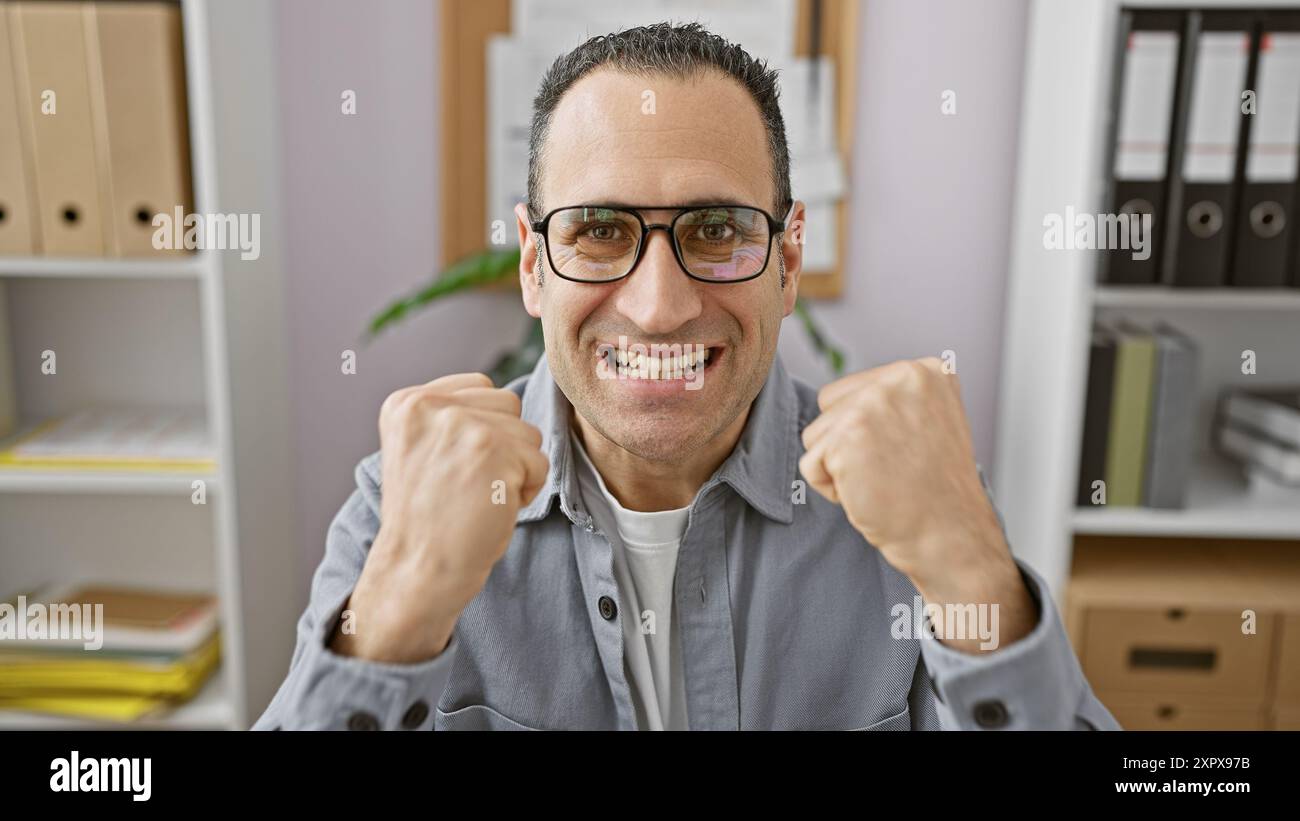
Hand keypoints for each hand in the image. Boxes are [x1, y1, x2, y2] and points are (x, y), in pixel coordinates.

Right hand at [332, 373, 547, 663]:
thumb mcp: (420, 450)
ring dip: (517, 469)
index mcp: (407, 402)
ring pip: (528, 433)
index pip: (480, 387)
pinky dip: (528, 491)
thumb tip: (507, 399)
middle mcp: (430, 405)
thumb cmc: (426, 519)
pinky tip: (493, 508)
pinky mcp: (493, 450)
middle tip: (469, 485)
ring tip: (479, 497)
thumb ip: (450, 417)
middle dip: (504, 445)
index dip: (484, 430)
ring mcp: (462, 425)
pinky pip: (540, 462)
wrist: (415, 570)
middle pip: (508, 404)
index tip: (455, 467)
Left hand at [798, 358, 1033, 651]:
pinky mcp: (846, 437)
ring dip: (838, 466)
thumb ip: (894, 401)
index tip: (905, 455)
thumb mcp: (930, 423)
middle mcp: (898, 379)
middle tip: (891, 471)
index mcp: (924, 372)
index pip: (854, 391)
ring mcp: (871, 405)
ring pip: (816, 435)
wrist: (951, 536)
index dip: (867, 432)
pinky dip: (830, 488)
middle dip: (847, 445)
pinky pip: (810, 463)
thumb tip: (839, 397)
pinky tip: (868, 494)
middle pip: (830, 408)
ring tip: (881, 481)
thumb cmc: (936, 492)